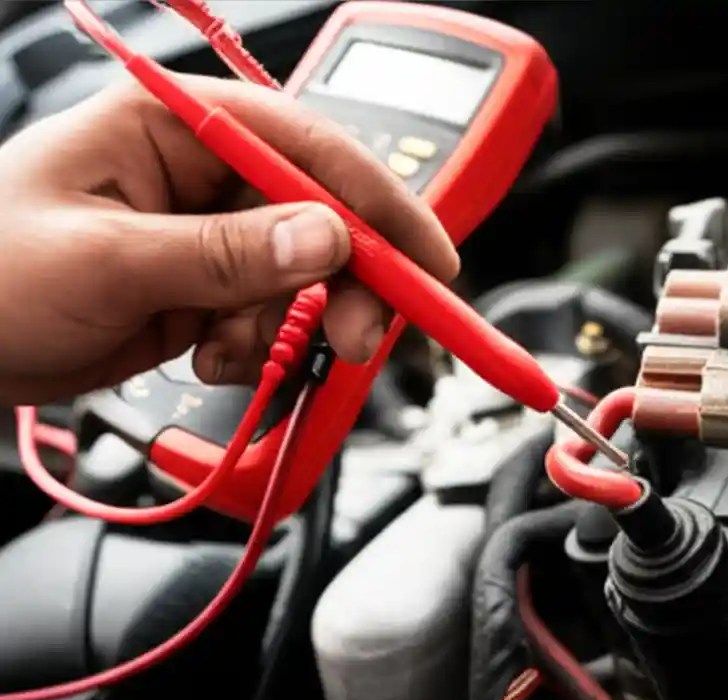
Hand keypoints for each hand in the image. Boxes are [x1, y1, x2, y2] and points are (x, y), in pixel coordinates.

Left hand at [0, 75, 457, 405]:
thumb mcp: (107, 260)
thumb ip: (223, 253)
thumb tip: (324, 241)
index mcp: (174, 124)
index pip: (305, 145)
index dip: (377, 201)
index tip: (426, 259)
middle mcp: (202, 171)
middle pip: (320, 212)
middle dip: (347, 277)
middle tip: (358, 334)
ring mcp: (207, 231)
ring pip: (303, 270)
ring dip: (292, 320)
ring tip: (238, 351)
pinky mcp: (206, 284)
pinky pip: (271, 310)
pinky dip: (257, 343)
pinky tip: (208, 354)